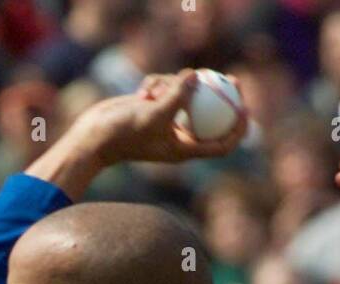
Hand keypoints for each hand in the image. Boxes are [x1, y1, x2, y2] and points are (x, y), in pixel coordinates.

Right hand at [84, 69, 248, 165]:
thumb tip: (196, 76)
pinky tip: (142, 91)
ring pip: (185, 96)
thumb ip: (177, 95)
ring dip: (173, 86)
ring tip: (153, 92)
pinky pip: (166, 90)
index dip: (237, 129)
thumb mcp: (153, 113)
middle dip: (222, 98)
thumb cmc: (124, 132)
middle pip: (211, 118)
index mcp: (185, 149)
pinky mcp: (154, 109)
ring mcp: (166, 122)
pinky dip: (156, 85)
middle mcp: (179, 137)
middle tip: (232, 79)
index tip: (244, 109)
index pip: (221, 144)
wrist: (95, 135)